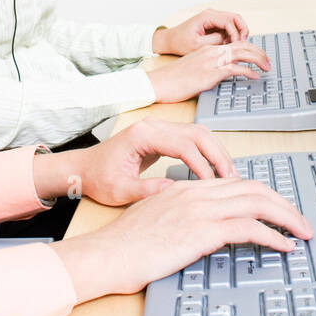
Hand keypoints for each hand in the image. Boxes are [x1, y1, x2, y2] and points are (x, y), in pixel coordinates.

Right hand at [51, 177, 313, 301]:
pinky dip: (274, 235)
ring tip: (302, 231)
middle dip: (283, 203)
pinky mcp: (202, 231)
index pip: (236, 184)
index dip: (263, 195)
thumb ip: (178, 215)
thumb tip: (196, 227)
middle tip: (300, 220)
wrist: (106, 254)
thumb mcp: (155, 220)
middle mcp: (196, 193)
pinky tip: (285, 245)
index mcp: (186, 188)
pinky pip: (250, 228)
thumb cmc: (124, 245)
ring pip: (258, 203)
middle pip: (254, 188)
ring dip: (287, 216)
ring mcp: (200, 210)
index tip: (278, 210)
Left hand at [68, 118, 237, 206]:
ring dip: (216, 152)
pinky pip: (192, 139)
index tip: (213, 185)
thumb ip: (146, 190)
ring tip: (229, 176)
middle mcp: (153, 125)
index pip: (183, 144)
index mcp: (142, 134)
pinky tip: (215, 170)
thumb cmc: (98, 178)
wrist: (84, 169)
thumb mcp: (119, 190)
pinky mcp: (162, 136)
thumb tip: (174, 190)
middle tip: (231, 179)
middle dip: (218, 155)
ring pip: (198, 133)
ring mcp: (159, 128)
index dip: (202, 165)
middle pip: (197, 133)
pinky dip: (207, 153)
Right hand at [147, 41, 269, 102]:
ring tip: (267, 66)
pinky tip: (254, 75)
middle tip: (268, 61)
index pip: (234, 44)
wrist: (160, 82)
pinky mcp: (210, 73)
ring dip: (258, 59)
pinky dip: (247, 71)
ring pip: (242, 54)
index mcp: (208, 49)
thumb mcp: (194, 67)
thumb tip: (219, 74)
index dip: (250, 49)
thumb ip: (208, 67)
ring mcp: (212, 61)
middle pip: (242, 46)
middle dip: (259, 52)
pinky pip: (235, 69)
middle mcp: (212, 51)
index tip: (258, 56)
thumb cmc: (173, 78)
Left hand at [153, 9, 248, 54]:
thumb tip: (228, 40)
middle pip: (236, 17)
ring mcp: (213, 18)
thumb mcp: (197, 45)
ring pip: (234, 21)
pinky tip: (228, 45)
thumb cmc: (180, 42)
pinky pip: (229, 27)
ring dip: (238, 32)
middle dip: (242, 30)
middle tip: (242, 44)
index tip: (236, 45)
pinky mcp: (214, 24)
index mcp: (207, 16)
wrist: (171, 40)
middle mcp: (211, 14)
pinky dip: (232, 35)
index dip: (236, 34)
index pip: (229, 21)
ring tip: (235, 46)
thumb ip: (214, 41)